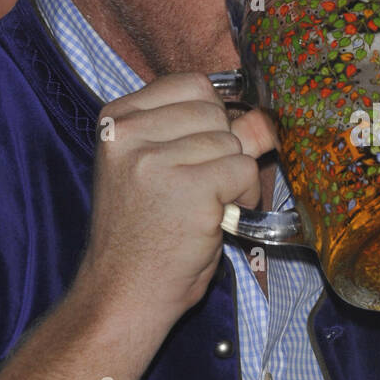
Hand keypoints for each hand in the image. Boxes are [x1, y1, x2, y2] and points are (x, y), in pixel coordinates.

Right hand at [77, 73, 277, 333]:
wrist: (121, 294)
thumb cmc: (142, 233)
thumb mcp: (157, 167)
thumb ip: (204, 133)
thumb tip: (263, 114)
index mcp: (116, 119)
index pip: (191, 84)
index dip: (212, 116)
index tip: (201, 150)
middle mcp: (130, 132)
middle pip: (215, 111)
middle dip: (223, 148)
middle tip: (200, 188)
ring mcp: (157, 159)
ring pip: (233, 141)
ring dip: (234, 177)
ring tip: (204, 208)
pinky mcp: (190, 189)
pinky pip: (243, 170)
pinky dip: (242, 197)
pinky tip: (215, 220)